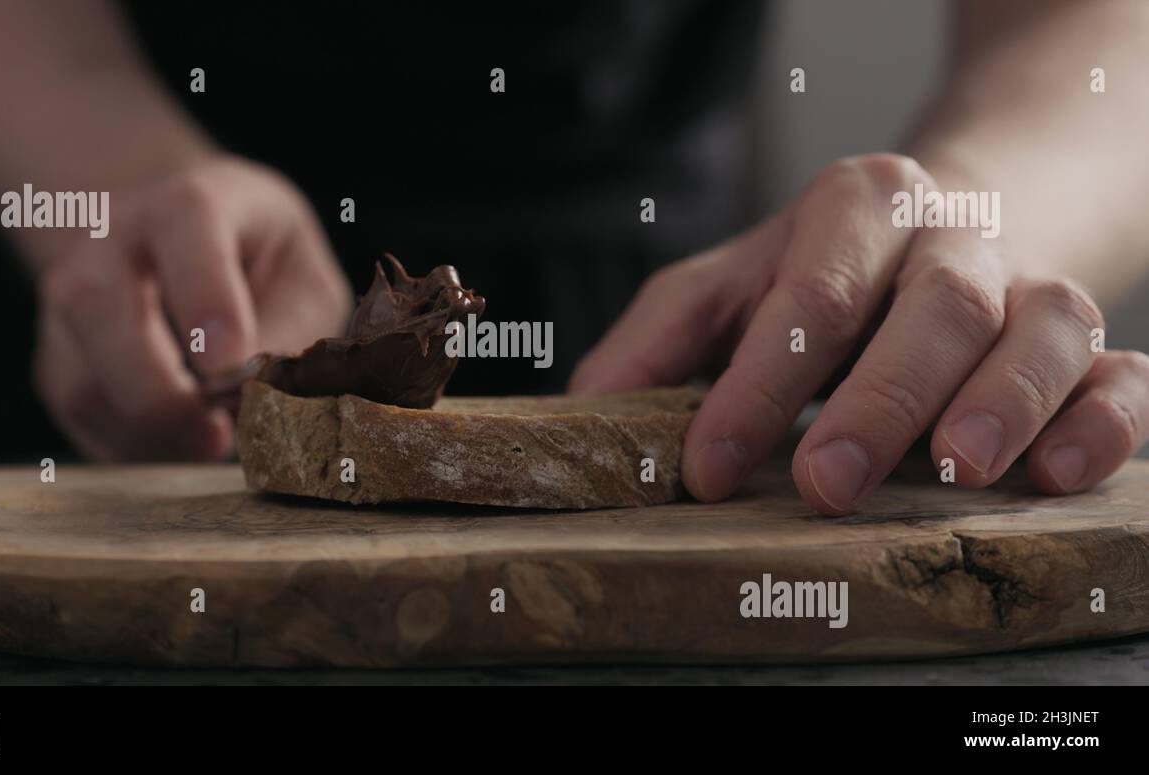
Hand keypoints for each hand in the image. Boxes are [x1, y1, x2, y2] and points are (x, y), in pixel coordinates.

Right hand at [33, 155, 351, 460]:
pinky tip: (179, 441)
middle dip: (158, 389)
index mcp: (187, 203)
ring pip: (80, 375)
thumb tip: (254, 396)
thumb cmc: (260, 263)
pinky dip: (133, 444)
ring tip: (210, 440)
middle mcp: (111, 240)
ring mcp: (70, 298)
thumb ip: (289, 330)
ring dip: (149, 430)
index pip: (184, 223)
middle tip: (218, 432)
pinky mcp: (58, 357)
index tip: (231, 359)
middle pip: (99, 304)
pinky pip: (81, 414)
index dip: (205, 294)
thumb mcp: (304, 280)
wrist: (186, 247)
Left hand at [571, 153, 1148, 513]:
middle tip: (824, 484)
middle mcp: (954, 239)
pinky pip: (1121, 375)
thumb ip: (660, 341)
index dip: (756, 387)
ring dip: (1004, 402)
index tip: (707, 470)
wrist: (948, 226)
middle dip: (879, 400)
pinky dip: (1100, 423)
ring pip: (1044, 329)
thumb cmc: (824, 271)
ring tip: (957, 470)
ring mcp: (1032, 285)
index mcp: (856, 210)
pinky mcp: (1091, 342)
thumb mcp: (729, 287)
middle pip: (933, 309)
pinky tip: (1053, 473)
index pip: (808, 296)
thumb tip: (587, 411)